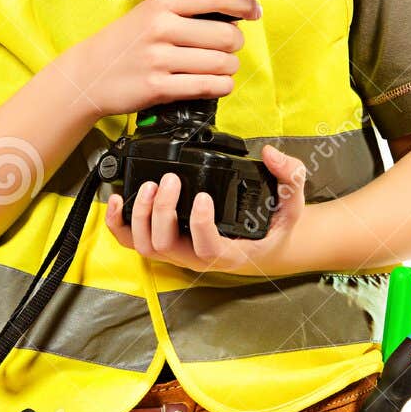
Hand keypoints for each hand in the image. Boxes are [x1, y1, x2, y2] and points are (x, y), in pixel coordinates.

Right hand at [64, 0, 261, 122]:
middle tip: (227, 48)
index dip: (244, 5)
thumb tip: (234, 12)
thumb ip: (185, 10)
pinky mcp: (159, 87)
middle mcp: (161, 28)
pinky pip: (209, 87)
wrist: (88, 74)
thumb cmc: (123, 44)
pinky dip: (221, 86)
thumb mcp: (149, 14)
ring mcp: (159, 59)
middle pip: (227, 36)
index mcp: (162, 4)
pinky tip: (215, 83)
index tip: (253, 12)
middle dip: (236, 44)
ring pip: (222, 64)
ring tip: (218, 67)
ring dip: (229, 68)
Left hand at [103, 144, 307, 276]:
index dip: (199, 225)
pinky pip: (133, 241)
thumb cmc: (274, 228)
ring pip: (146, 246)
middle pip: (167, 244)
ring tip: (151, 185)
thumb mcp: (292, 204)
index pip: (207, 248)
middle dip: (163, 211)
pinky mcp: (165, 243)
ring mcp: (178, 252)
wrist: (263, 246)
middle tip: (170, 180)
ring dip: (142, 215)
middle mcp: (198, 257)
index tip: (203, 197)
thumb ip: (290, 177)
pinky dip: (120, 224)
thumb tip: (272, 154)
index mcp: (229, 253)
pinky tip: (118, 199)